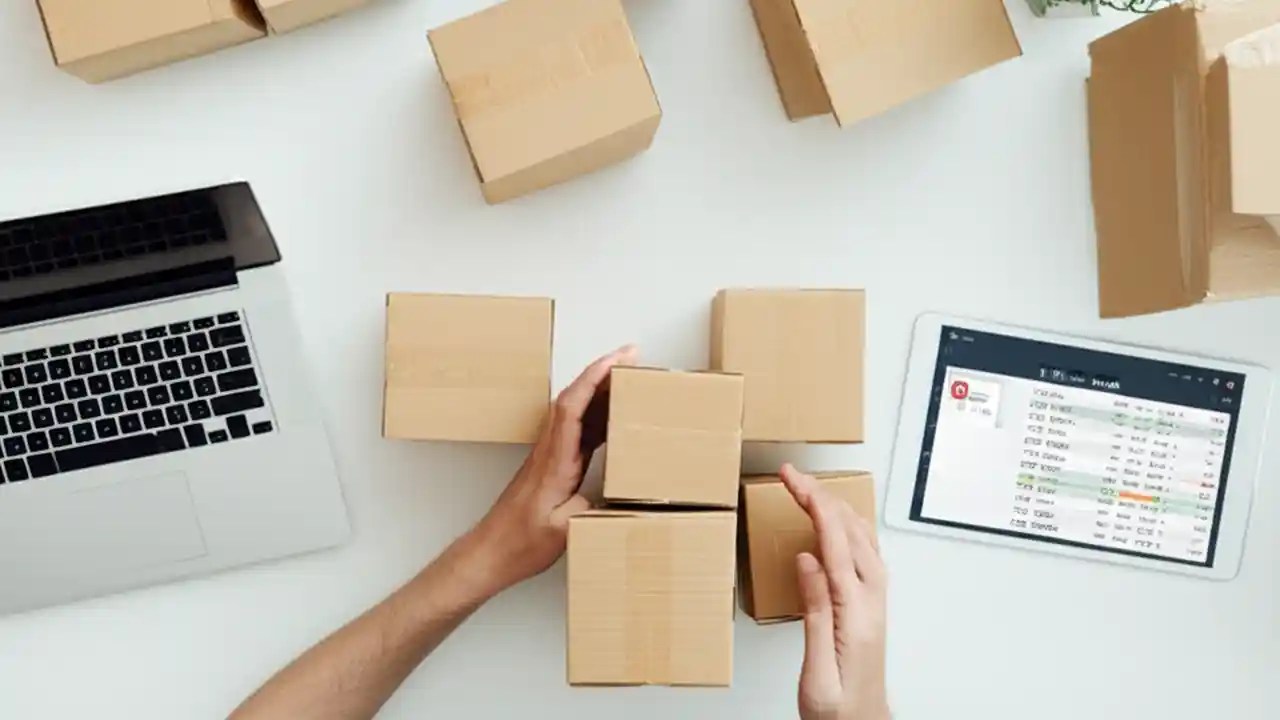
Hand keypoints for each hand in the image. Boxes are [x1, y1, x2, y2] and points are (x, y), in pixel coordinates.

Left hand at [457, 345, 637, 598]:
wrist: (490, 550)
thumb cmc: (521, 543)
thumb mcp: (563, 532)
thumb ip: (586, 508)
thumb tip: (610, 492)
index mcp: (556, 461)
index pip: (573, 407)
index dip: (595, 378)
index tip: (618, 360)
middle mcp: (551, 451)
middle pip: (574, 398)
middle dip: (602, 372)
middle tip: (631, 357)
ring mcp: (550, 456)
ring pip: (574, 410)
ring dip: (599, 389)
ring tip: (628, 379)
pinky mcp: (551, 465)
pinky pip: (576, 430)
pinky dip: (596, 416)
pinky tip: (613, 418)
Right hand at [780, 464, 890, 719]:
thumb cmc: (837, 708)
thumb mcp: (817, 669)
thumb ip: (816, 613)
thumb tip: (809, 560)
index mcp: (855, 612)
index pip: (836, 542)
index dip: (814, 503)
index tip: (793, 479)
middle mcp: (871, 601)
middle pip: (850, 531)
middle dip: (820, 495)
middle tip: (791, 475)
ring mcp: (875, 602)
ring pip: (860, 538)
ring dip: (834, 507)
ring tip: (809, 488)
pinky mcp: (871, 606)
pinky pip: (864, 553)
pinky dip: (846, 527)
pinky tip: (837, 524)